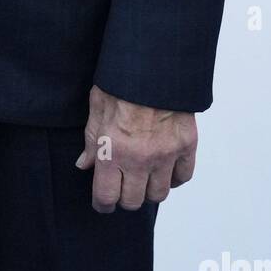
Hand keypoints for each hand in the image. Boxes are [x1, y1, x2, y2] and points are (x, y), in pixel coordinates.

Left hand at [75, 84, 196, 212]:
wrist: (154, 66)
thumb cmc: (121, 82)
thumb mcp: (96, 108)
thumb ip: (91, 140)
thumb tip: (84, 165)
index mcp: (113, 150)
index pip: (107, 196)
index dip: (102, 204)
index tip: (102, 203)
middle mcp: (140, 159)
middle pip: (133, 201)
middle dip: (125, 198)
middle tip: (122, 187)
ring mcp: (165, 155)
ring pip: (159, 194)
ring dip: (149, 190)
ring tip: (143, 179)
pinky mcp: (186, 146)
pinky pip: (183, 177)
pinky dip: (174, 178)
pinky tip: (165, 170)